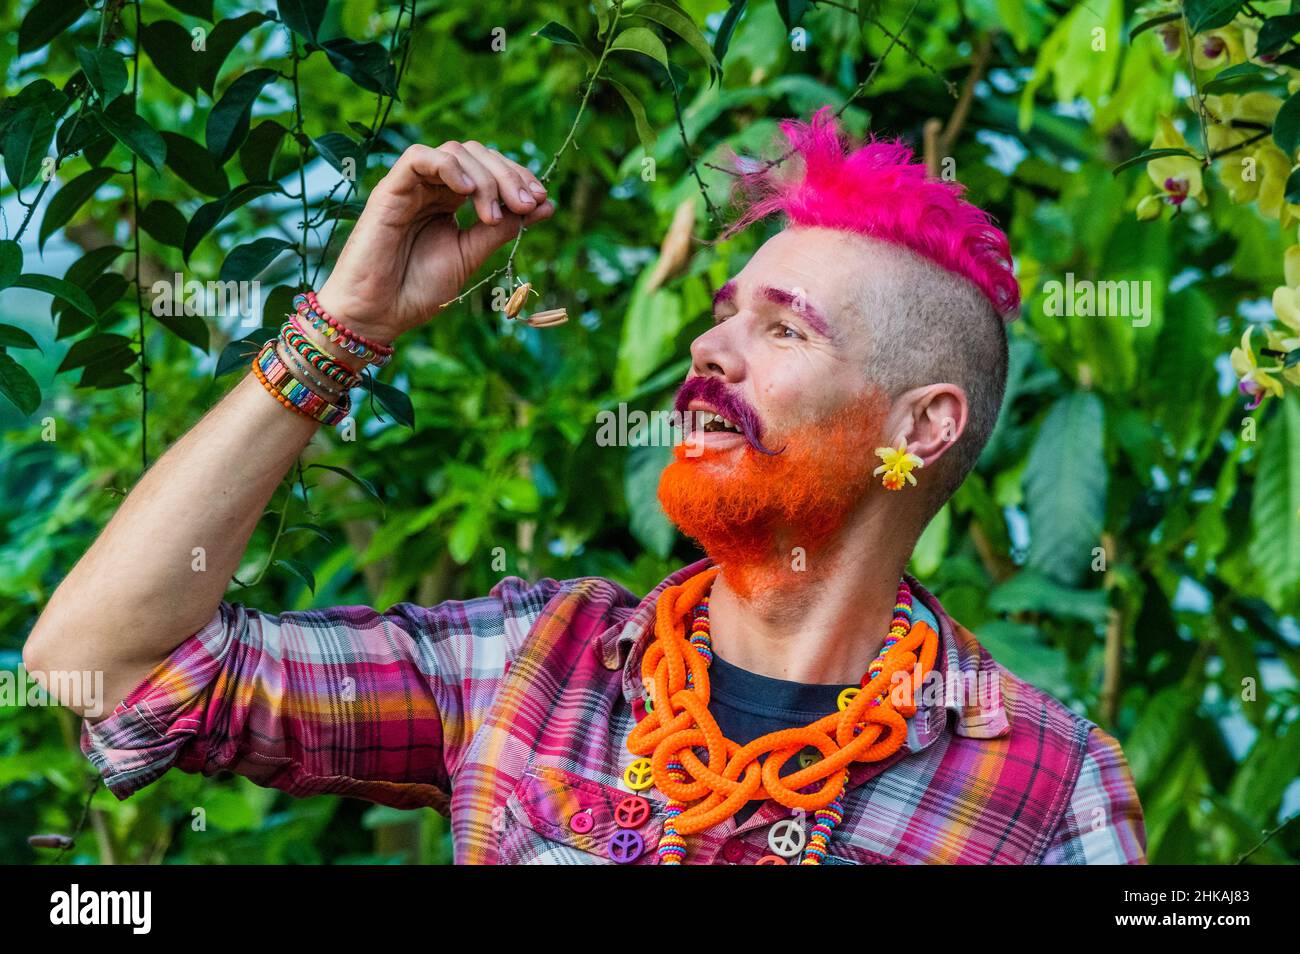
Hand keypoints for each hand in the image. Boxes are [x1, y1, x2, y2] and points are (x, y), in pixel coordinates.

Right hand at [313, 140, 554, 344]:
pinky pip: (418, 157)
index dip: (518, 177)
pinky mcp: (390, 190)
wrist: (378, 314)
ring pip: (454, 152)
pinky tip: (467, 191)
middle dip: (508, 175)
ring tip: (494, 214)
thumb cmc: (418, 290)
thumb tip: (546, 205)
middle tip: (528, 204)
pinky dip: (448, 166)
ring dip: (485, 176)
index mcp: (451, 201)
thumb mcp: (471, 255)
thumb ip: (504, 229)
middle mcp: (433, 188)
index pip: (489, 169)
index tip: (542, 201)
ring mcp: (412, 187)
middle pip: (476, 154)